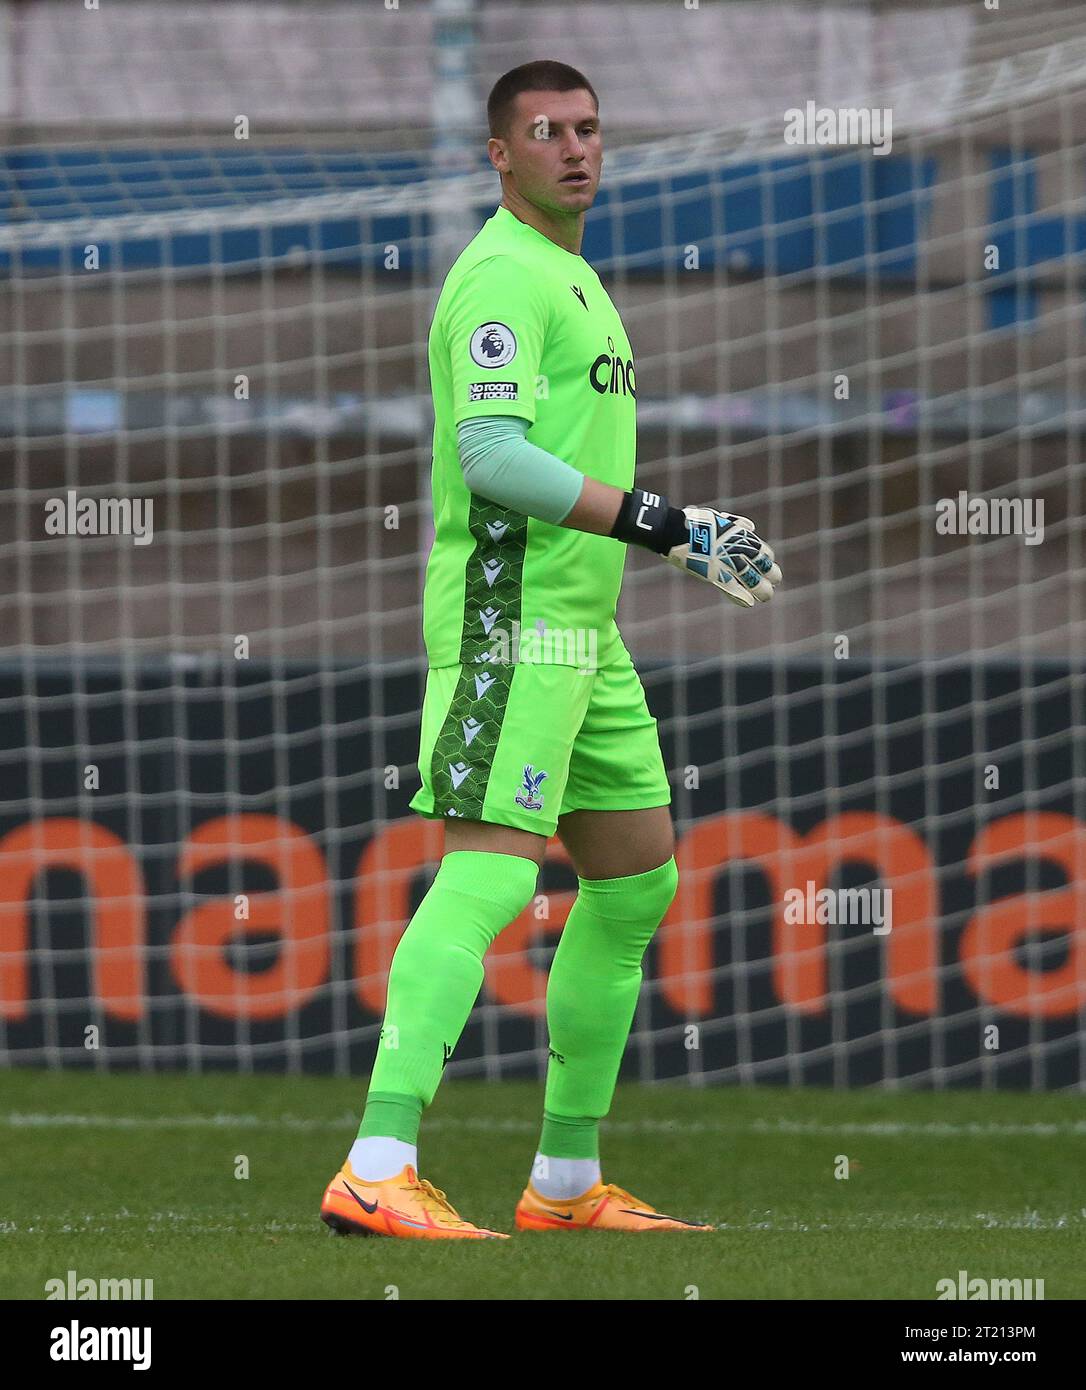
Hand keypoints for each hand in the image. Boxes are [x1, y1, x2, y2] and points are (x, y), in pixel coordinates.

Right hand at [664, 508, 781, 606]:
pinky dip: (739, 596)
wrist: (675, 530)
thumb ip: (736, 523)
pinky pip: (730, 588)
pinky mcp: (714, 574)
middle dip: (771, 574)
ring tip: (767, 596)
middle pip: (762, 565)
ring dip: (761, 589)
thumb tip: (752, 527)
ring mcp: (726, 562)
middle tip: (774, 582)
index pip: (763, 551)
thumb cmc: (694, 522)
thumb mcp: (719, 518)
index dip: (767, 560)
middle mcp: (738, 549)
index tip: (768, 566)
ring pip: (751, 579)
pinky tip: (749, 603)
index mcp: (741, 535)